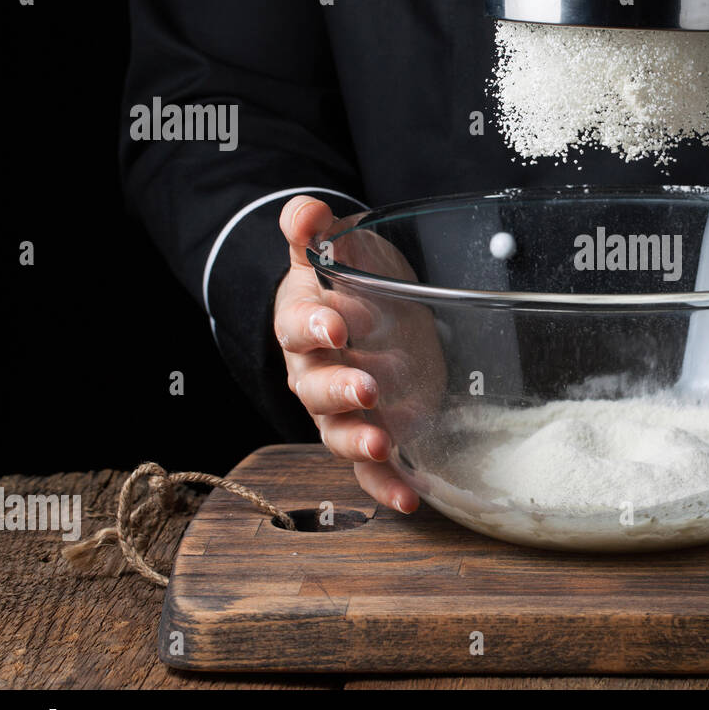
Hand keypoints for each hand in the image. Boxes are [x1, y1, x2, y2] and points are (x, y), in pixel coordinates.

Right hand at [274, 195, 421, 513]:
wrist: (358, 309)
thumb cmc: (343, 279)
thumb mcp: (334, 246)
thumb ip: (313, 229)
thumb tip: (305, 211)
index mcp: (301, 325)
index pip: (299, 327)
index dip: (314, 326)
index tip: (335, 325)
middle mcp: (313, 374)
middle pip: (316, 387)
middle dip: (340, 390)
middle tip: (366, 389)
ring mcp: (340, 409)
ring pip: (338, 431)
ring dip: (358, 441)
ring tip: (381, 446)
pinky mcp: (372, 431)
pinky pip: (371, 467)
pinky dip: (385, 484)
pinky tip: (409, 497)